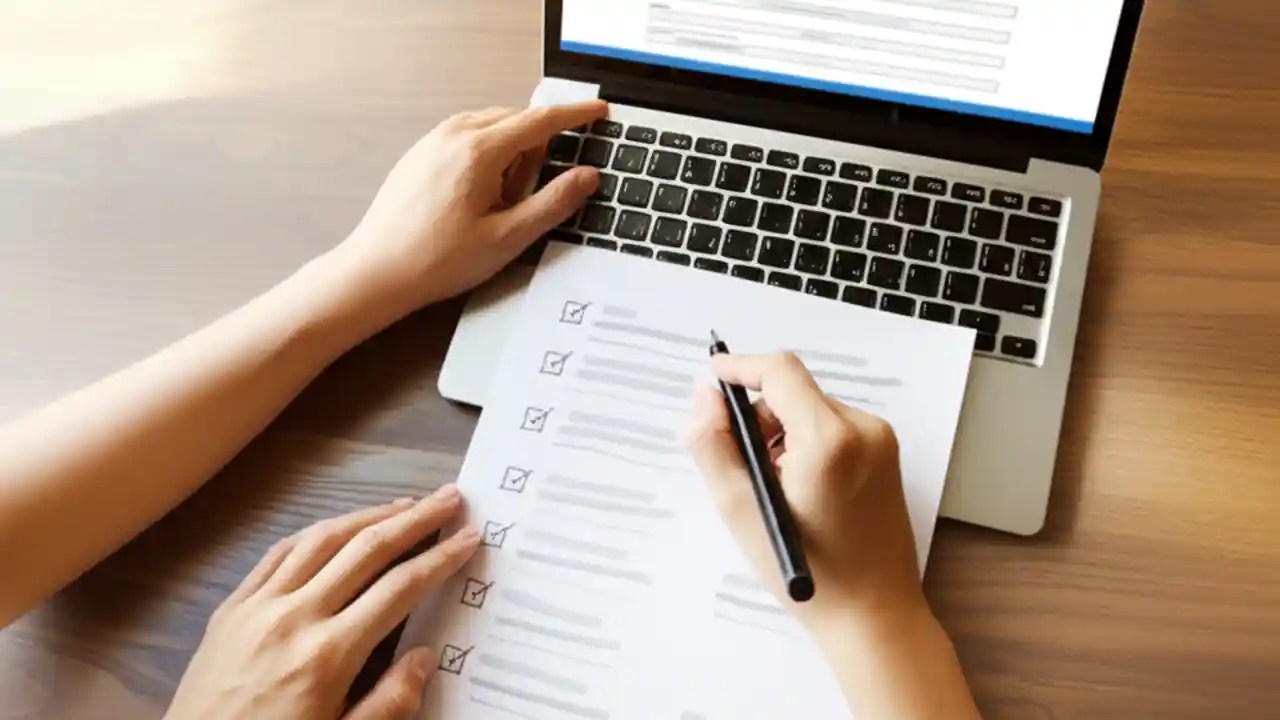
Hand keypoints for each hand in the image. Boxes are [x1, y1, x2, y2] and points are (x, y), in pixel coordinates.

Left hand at [166, 487, 479, 719]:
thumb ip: (387, 704)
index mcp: (327, 655)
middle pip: (366, 550)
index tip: (469, 537)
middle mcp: (294, 617)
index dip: (439, 559)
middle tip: (449, 498)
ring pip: (322, 540)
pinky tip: (338, 526)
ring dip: (369, 515)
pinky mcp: (230, 609)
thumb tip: (423, 658)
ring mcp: (257, 607)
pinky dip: (316, 532)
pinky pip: (277, 554)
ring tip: (405, 503)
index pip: (399, 589)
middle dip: (414, 520)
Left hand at [332, 100, 607, 323]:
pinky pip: (467, 137)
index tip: (599, 110)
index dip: (575, 115)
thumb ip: (553, 203)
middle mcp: (455, 134)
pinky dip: (485, 156)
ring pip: (491, 128)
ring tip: (498, 204)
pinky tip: (475, 199)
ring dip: (509, 154)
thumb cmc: (438, 260)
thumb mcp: (508, 238)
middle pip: (516, 120)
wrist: (377, 271)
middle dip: (535, 149)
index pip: (540, 120)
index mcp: (480, 150)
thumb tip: (587, 177)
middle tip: (526, 198)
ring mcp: (434, 140)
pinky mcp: (421, 152)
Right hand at [688, 353, 924, 630]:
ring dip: (782, 435)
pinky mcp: (886, 454)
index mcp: (830, 440)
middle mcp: (863, 429)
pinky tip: (802, 492)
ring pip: (811, 410)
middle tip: (744, 468)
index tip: (713, 376)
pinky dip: (807, 445)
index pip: (780, 372)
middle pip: (794, 392)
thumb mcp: (742, 510)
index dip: (740, 367)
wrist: (873, 616)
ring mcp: (881, 441)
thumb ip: (713, 445)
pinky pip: (833, 428)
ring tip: (776, 490)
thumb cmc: (810, 573)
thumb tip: (703, 396)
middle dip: (760, 418)